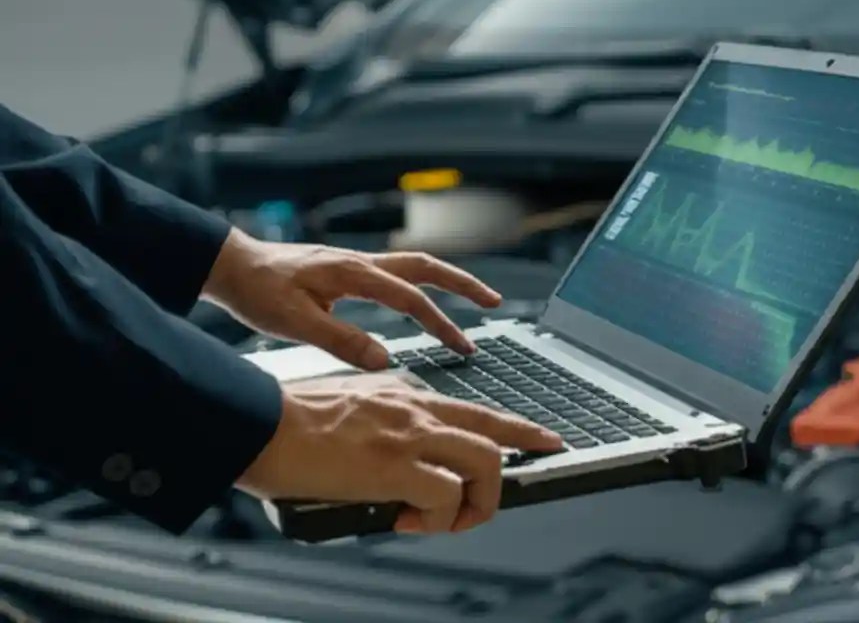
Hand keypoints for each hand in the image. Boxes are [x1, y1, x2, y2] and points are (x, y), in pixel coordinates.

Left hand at [202, 229, 498, 368]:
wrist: (232, 265)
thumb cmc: (258, 292)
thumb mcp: (294, 323)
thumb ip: (340, 340)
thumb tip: (384, 359)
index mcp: (353, 274)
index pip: (410, 298)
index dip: (441, 323)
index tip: (463, 348)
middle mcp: (361, 263)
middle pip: (427, 267)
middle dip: (463, 284)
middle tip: (494, 303)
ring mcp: (357, 264)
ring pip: (415, 266)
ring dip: (448, 280)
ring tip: (476, 299)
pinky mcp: (349, 270)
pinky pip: (398, 273)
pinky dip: (422, 284)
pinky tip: (425, 302)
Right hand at [236, 374, 563, 533]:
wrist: (256, 422)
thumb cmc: (287, 422)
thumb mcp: (350, 410)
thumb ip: (382, 427)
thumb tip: (397, 467)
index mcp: (404, 396)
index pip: (476, 409)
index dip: (516, 428)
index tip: (542, 438)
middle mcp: (415, 409)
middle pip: (494, 434)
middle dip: (511, 468)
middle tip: (507, 489)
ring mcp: (409, 435)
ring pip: (485, 461)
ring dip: (475, 501)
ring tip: (445, 521)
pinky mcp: (394, 465)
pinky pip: (446, 495)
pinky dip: (437, 518)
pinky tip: (407, 522)